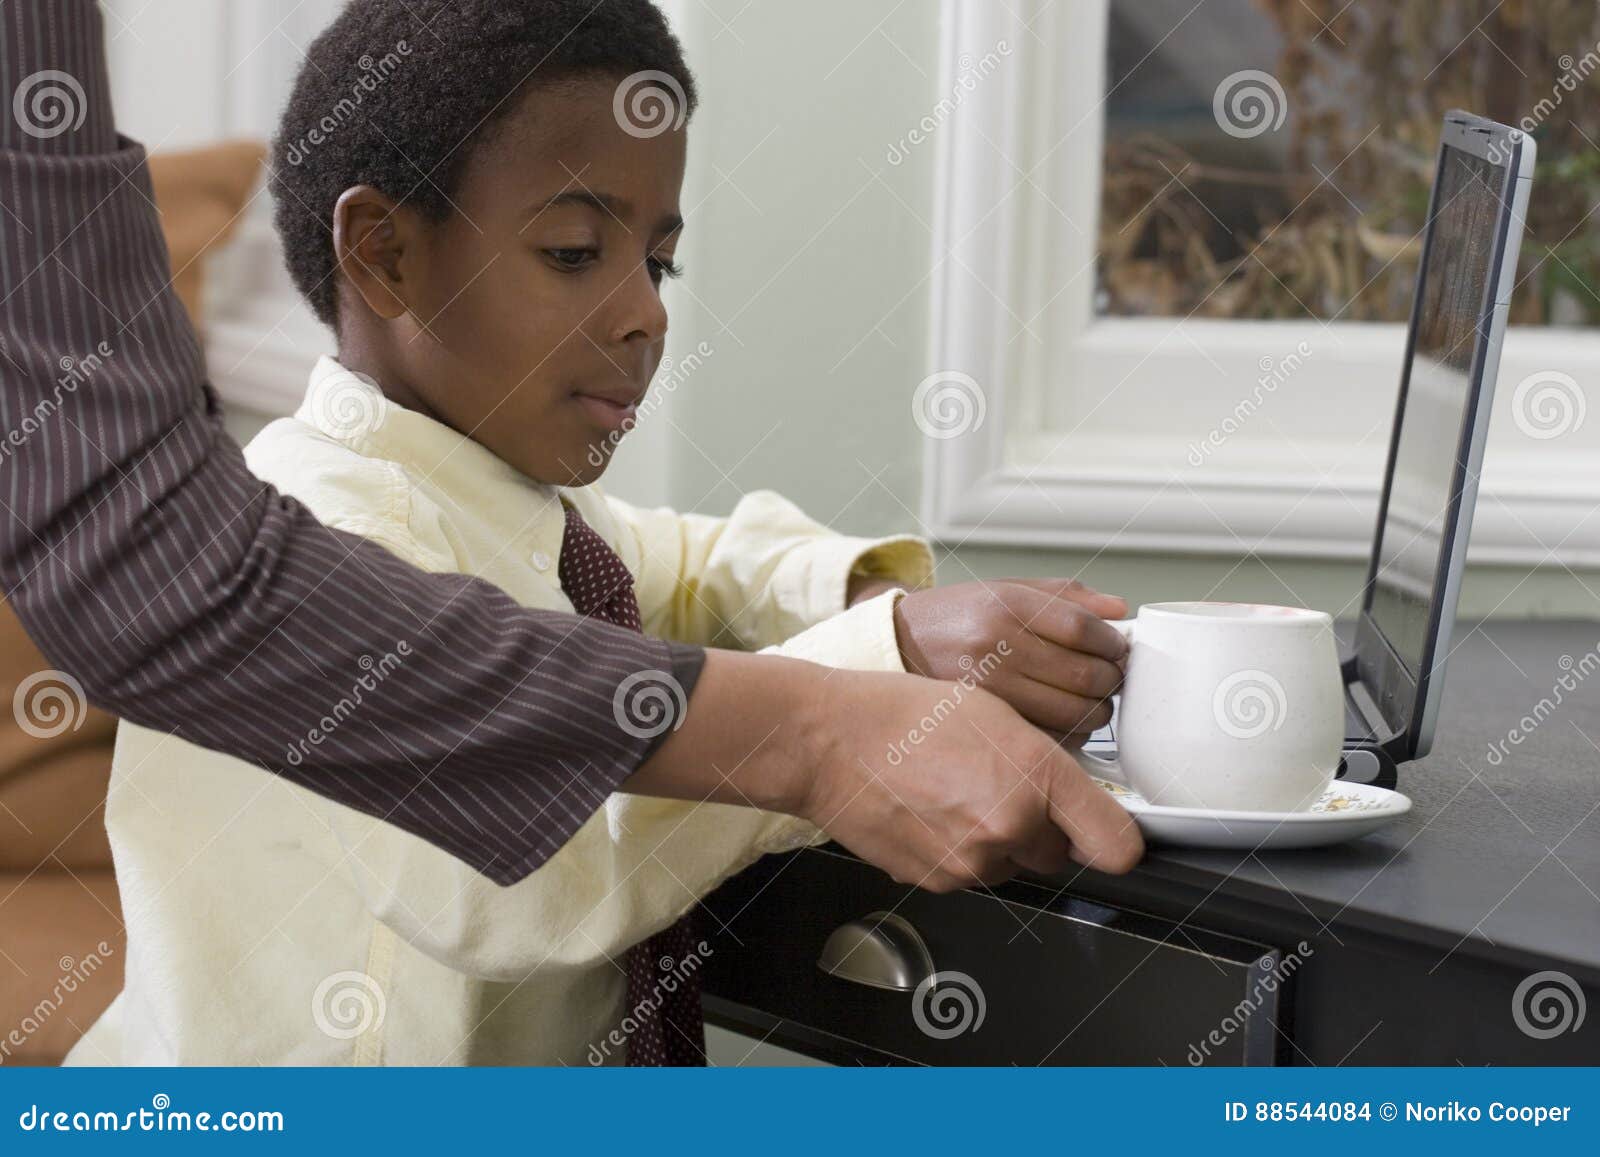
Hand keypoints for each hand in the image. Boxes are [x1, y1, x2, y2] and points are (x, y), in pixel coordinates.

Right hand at [797, 665, 1144, 888]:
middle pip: (1058, 853)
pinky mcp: (939, 881)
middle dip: (1039, 827)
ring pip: (1011, 864)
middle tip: (996, 787)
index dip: (1116, 842)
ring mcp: (973, 861)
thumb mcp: (993, 712)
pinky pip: (970, 873)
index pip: (1116, 844)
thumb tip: (1072, 801)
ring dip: (996, 840)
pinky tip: (930, 812)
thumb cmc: (900, 715)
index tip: (1109, 835)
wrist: (828, 742)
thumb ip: (1042, 763)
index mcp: (1034, 775)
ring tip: (952, 793)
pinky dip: (958, 851)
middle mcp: (1011, 825)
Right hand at [888, 579, 1129, 744]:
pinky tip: (1063, 722)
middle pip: (1083, 675)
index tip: (1118, 649)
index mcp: (1006, 606)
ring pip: (1070, 713)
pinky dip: (1068, 736)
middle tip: (1112, 679)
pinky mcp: (982, 723)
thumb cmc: (953, 618)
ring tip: (1091, 702)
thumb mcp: (1005, 590)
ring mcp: (987, 688)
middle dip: (1111, 682)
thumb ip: (1064, 596)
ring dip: (1095, 713)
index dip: (1112, 644)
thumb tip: (1118, 610)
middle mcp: (995, 646)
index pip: (1083, 628)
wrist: (895, 649)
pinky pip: (1045, 738)